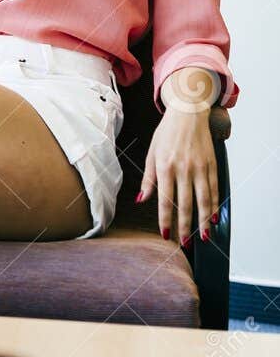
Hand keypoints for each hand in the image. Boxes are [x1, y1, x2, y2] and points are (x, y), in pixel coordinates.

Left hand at [135, 107, 219, 246]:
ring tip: (204, 237)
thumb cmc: (166, 133)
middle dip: (186, 227)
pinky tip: (215, 217)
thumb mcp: (151, 153)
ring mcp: (200, 167)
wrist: (188, 112)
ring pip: (204, 200)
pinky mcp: (212, 164)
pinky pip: (215, 189)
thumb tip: (141, 200)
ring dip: (204, 221)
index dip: (165, 220)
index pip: (165, 200)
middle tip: (185, 243)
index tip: (166, 235)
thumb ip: (148, 179)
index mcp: (165, 167)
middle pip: (186, 204)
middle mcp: (183, 169)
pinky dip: (216, 205)